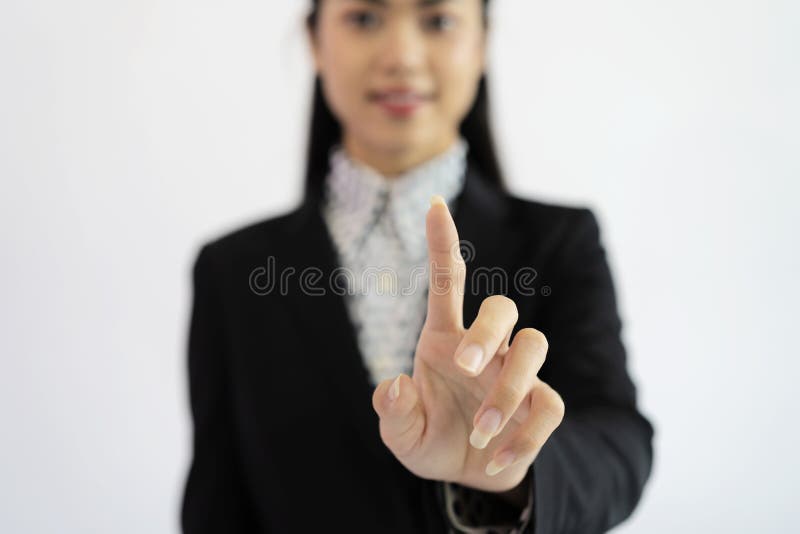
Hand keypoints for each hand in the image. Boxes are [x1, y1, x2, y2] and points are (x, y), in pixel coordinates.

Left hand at [371, 195, 564, 492]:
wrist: (470, 477)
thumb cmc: (433, 441)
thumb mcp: (403, 437)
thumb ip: (393, 413)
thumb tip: (394, 386)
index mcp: (443, 340)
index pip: (446, 282)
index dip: (442, 244)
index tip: (435, 206)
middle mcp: (485, 348)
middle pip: (503, 308)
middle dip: (487, 331)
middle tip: (464, 367)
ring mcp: (516, 373)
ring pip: (535, 345)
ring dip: (508, 390)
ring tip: (479, 432)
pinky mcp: (541, 404)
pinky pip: (548, 406)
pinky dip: (523, 437)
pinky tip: (495, 459)